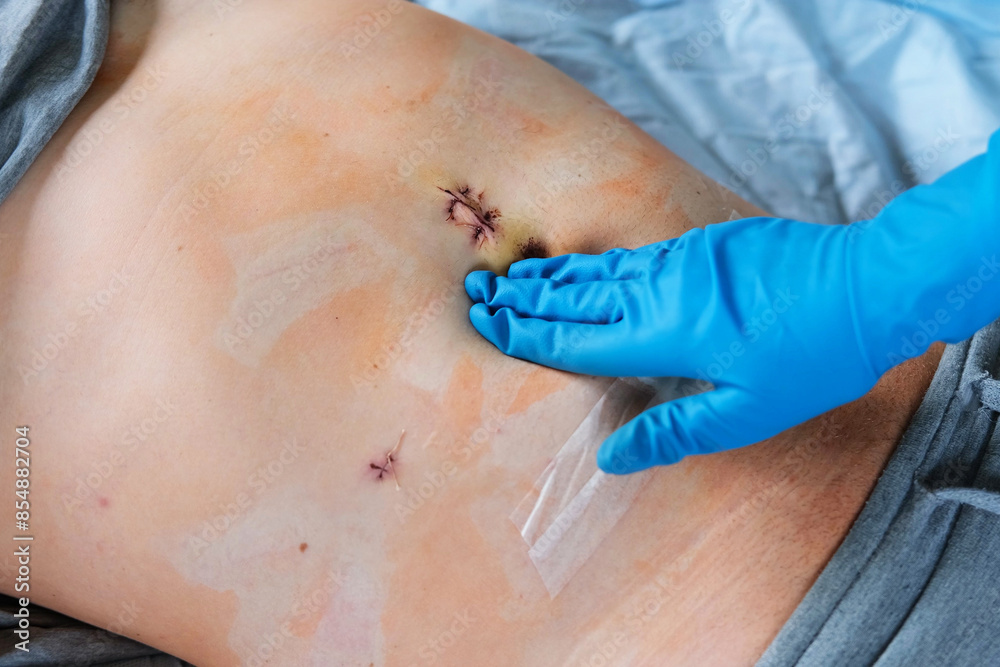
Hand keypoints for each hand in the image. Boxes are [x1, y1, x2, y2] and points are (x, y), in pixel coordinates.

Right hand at [464, 129, 999, 473]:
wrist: (870, 284)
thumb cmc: (813, 356)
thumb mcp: (748, 410)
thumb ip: (674, 430)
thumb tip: (613, 456)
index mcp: (666, 334)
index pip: (578, 338)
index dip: (528, 335)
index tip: (487, 324)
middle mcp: (663, 290)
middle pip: (577, 296)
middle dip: (524, 298)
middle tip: (478, 292)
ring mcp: (683, 261)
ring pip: (601, 270)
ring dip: (552, 276)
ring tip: (512, 274)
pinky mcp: (703, 245)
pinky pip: (632, 255)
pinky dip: (595, 262)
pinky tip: (580, 264)